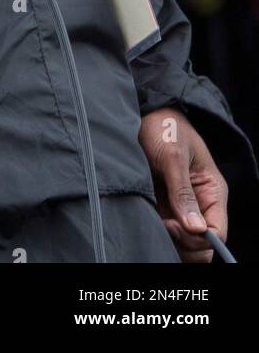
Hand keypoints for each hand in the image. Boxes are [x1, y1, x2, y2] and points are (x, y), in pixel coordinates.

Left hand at [139, 106, 227, 262]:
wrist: (143, 114)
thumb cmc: (163, 128)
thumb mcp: (173, 156)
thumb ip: (182, 192)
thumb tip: (197, 230)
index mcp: (212, 191)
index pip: (217, 233)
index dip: (197, 238)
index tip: (172, 224)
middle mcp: (200, 204)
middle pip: (202, 246)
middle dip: (184, 243)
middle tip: (162, 223)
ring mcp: (181, 207)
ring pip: (184, 243)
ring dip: (169, 239)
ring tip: (152, 217)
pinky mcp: (163, 207)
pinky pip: (166, 233)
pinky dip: (158, 233)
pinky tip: (147, 216)